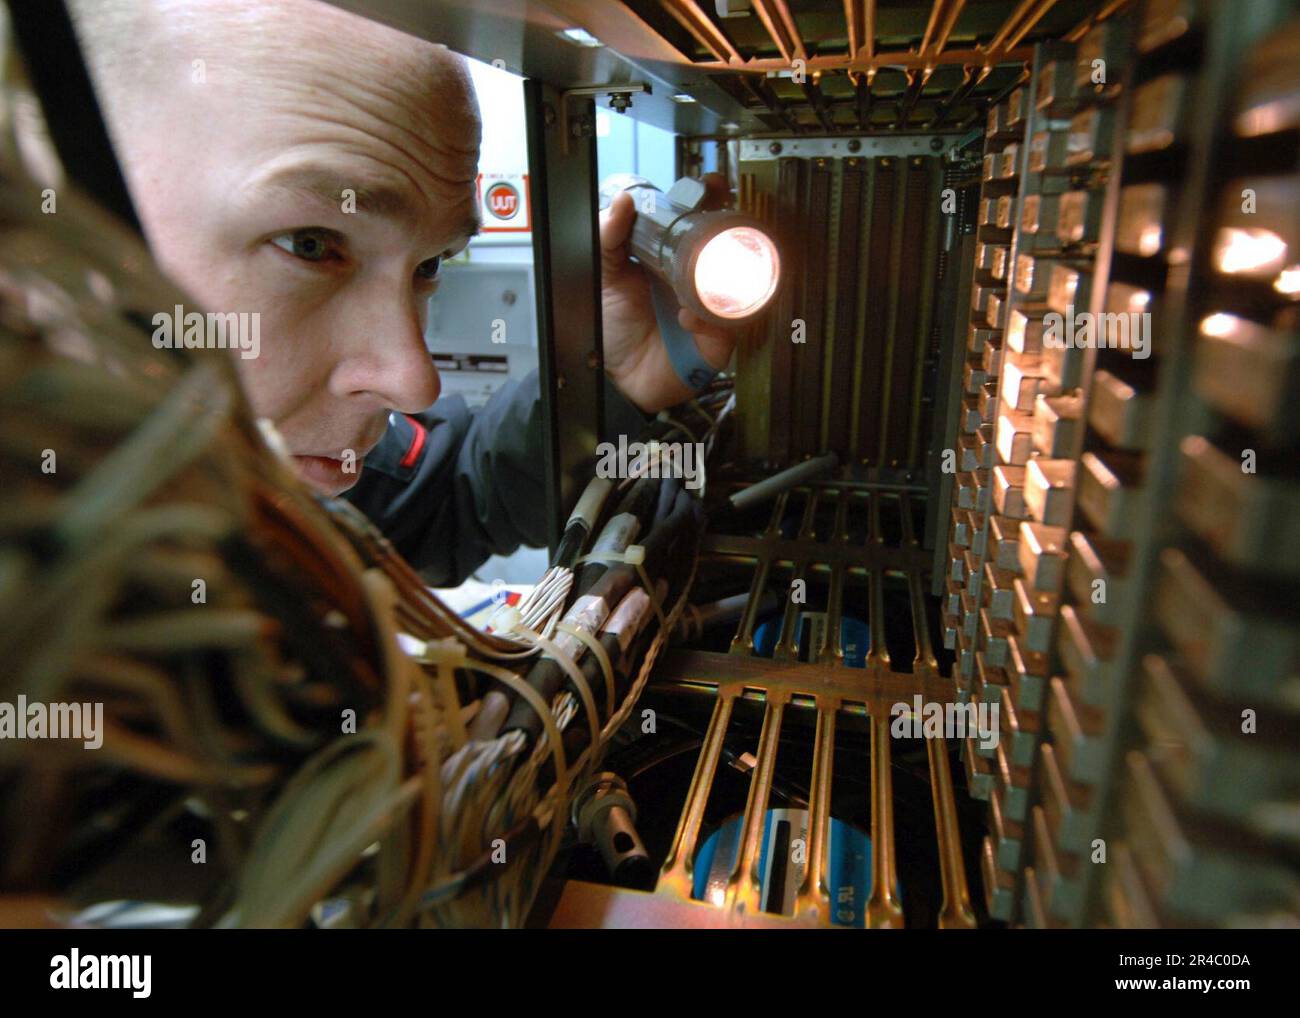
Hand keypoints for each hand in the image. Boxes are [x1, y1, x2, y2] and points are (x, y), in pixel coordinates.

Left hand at [598, 177, 734, 413]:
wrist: (614, 378)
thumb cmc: (610, 327)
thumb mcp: (602, 274)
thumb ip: (607, 237)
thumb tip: (622, 202)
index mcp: (671, 257)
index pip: (697, 222)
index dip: (707, 202)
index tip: (709, 186)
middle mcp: (695, 279)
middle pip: (726, 246)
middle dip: (729, 228)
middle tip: (718, 220)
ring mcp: (710, 308)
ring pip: (737, 282)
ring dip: (721, 276)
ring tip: (696, 279)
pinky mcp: (717, 340)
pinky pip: (727, 324)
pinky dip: (709, 319)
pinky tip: (687, 318)